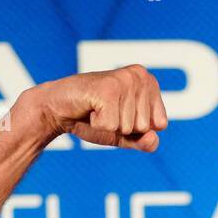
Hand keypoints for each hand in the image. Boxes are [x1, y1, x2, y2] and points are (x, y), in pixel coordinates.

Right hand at [32, 65, 168, 150]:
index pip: (160, 124)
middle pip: (144, 126)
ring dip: (109, 125)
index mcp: (149, 82)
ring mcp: (124, 79)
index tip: (119, 114)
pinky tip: (90, 109)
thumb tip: (153, 138)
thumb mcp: (124, 135)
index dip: (137, 129)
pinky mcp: (108, 88)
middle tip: (104, 111)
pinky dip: (98, 125)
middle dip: (122, 127)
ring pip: (129, 127)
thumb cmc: (93, 119)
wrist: (58, 109)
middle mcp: (139, 76)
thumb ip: (143, 142)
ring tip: (97, 109)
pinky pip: (112, 126)